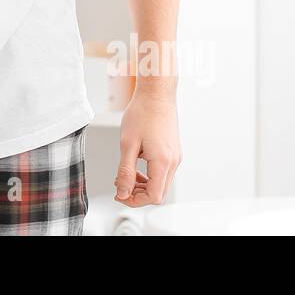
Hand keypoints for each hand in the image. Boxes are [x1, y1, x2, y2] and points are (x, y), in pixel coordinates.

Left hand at [113, 85, 181, 206]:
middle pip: (159, 192)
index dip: (135, 200)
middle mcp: (173, 161)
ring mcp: (175, 156)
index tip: (119, 194)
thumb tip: (123, 192)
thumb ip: (126, 172)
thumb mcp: (127, 144)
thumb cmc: (142, 113)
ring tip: (126, 175)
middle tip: (120, 185)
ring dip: (143, 184)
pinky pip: (163, 171)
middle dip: (138, 194)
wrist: (156, 93)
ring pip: (161, 183)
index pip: (153, 196)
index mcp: (163, 162)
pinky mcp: (173, 151)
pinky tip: (136, 164)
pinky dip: (149, 174)